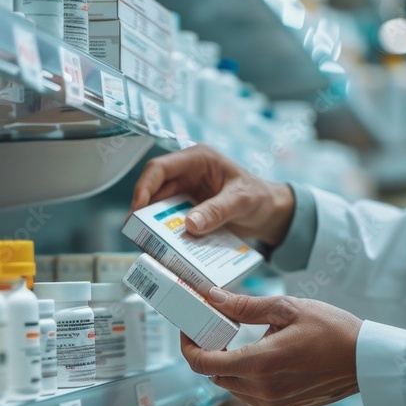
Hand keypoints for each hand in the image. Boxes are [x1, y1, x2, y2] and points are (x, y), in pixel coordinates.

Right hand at [131, 145, 295, 246]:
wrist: (270, 212)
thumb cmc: (259, 197)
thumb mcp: (241, 201)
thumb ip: (218, 211)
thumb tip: (190, 225)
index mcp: (197, 159)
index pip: (160, 168)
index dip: (144, 186)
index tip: (137, 209)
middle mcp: (187, 173)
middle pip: (154, 188)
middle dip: (143, 210)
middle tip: (135, 233)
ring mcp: (186, 192)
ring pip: (159, 206)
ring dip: (152, 223)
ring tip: (145, 242)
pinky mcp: (189, 209)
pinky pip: (171, 220)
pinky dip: (166, 232)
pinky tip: (163, 246)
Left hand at [182, 289, 362, 405]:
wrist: (367, 361)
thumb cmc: (334, 330)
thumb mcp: (289, 308)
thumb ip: (245, 306)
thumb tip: (213, 298)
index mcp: (261, 364)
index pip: (204, 364)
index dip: (189, 347)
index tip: (190, 330)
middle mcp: (263, 390)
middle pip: (214, 375)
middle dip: (208, 352)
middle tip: (215, 329)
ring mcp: (273, 404)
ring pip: (230, 386)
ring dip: (227, 365)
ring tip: (238, 341)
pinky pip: (248, 396)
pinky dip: (244, 377)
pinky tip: (259, 357)